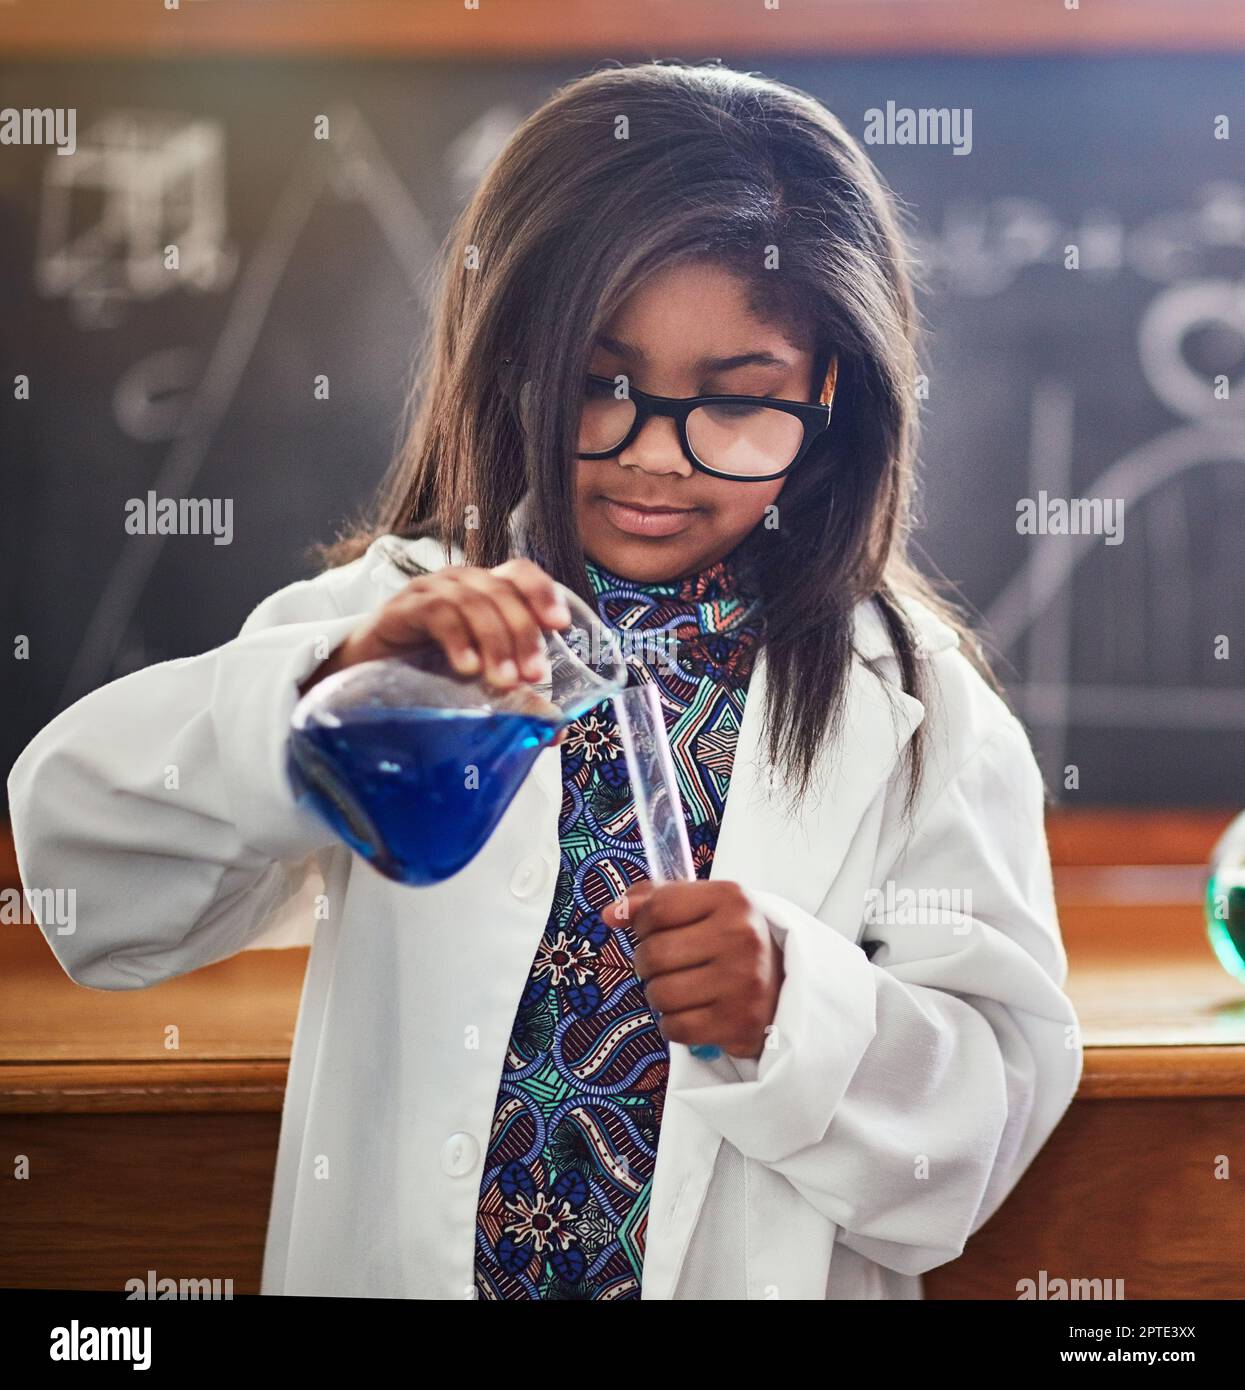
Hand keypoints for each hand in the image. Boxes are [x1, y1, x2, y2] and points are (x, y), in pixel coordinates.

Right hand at [299, 557, 574, 743]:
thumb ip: (516, 701)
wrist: (362, 679)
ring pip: (472, 600)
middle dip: (523, 633)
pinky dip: (456, 638)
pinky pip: (435, 612)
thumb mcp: (477, 685)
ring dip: (494, 640)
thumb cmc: (425, 675)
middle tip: (532, 676)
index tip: (560, 626)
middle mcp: (459, 584)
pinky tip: (465, 668)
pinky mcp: (400, 610)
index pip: (520, 573)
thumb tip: (556, 731)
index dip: (542, 592)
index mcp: (485, 593)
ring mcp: (428, 592)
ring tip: (502, 681)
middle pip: (501, 590)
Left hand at [603, 880, 783, 1060]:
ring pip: (659, 994)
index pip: (657, 908)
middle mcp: (741, 935)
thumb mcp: (701, 908)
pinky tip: (691, 1013)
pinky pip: (674, 1028)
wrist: (782, 990)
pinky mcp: (739, 1021)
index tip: (653, 932)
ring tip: (680, 989)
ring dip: (658, 996)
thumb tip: (609, 913)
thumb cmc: (730, 943)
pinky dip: (672, 1024)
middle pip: (653, 954)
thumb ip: (653, 901)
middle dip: (647, 964)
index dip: (641, 924)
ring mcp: (743, 981)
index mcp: (731, 898)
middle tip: (666, 966)